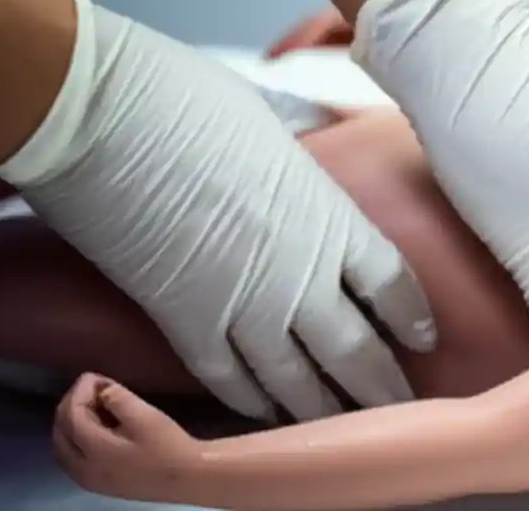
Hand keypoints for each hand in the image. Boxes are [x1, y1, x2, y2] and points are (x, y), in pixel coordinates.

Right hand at [0, 0, 431, 420]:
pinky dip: (251, 404)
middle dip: (381, 385)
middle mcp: (301, 276)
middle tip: (398, 408)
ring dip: (323, 409)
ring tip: (340, 426)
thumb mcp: (275, 133)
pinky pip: (229, 381)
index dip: (411, 318)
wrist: (106, 117)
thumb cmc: (189, 102)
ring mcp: (244, 307)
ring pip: (298, 383)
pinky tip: (265, 414)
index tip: (422, 337)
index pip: (392, 284)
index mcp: (332, 219)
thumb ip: (298, 176)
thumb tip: (299, 181)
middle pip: (357, 350)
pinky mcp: (183, 325)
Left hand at [53, 373, 198, 503]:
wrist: (186, 478)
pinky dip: (74, 437)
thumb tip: (102, 390)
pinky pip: (71, 457)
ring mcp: (86, 479)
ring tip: (93, 404)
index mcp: (93, 449)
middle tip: (94, 388)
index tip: (96, 375)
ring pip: (62, 445)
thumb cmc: (168, 446)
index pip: (72, 413)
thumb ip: (120, 400)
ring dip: (70, 421)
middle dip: (72, 403)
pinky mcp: (95, 484)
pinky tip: (93, 428)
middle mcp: (81, 467)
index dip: (80, 390)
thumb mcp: (147, 417)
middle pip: (61, 429)